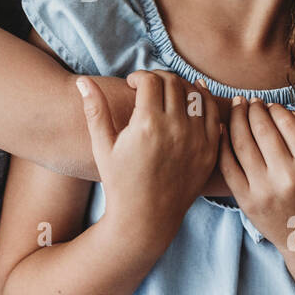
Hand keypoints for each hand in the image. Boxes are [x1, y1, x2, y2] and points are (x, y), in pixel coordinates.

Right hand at [76, 70, 219, 246]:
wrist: (146, 219)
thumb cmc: (119, 182)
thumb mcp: (103, 146)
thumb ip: (95, 110)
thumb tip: (82, 81)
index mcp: (148, 125)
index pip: (150, 80)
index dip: (139, 76)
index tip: (132, 84)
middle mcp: (176, 129)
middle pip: (173, 83)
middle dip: (159, 78)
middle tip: (149, 86)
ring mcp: (197, 140)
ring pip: (196, 94)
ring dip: (181, 86)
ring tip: (168, 93)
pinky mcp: (209, 151)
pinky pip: (212, 114)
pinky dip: (204, 101)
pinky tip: (193, 99)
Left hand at [218, 99, 294, 247]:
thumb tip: (291, 112)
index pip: (287, 124)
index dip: (276, 109)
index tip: (270, 104)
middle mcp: (287, 177)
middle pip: (262, 129)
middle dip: (254, 109)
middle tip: (251, 100)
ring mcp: (263, 189)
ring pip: (242, 142)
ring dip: (237, 118)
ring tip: (238, 106)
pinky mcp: (246, 200)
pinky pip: (228, 165)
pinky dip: (222, 143)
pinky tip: (223, 129)